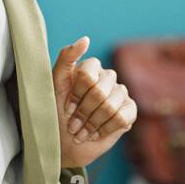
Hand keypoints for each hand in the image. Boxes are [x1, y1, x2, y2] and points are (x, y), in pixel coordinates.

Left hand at [53, 36, 137, 167]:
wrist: (66, 144)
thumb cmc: (57, 114)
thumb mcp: (54, 86)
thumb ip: (65, 59)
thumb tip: (85, 39)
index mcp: (90, 67)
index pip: (88, 76)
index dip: (76, 96)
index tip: (66, 109)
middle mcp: (107, 76)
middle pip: (99, 92)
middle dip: (83, 113)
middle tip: (73, 125)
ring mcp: (120, 92)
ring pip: (110, 106)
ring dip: (92, 124)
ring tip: (83, 131)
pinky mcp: (130, 109)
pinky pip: (121, 118)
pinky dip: (104, 129)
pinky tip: (96, 133)